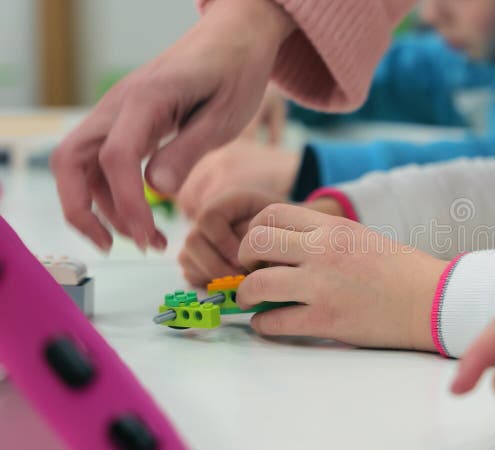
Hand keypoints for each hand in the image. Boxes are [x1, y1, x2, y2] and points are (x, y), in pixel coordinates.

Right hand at [51, 0, 295, 250]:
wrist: (236, 37)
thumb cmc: (236, 71)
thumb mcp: (225, 115)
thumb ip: (189, 150)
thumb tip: (157, 189)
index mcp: (147, 98)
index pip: (114, 157)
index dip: (126, 203)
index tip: (148, 237)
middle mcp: (119, 104)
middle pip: (70, 160)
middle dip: (83, 210)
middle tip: (119, 247)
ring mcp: (117, 111)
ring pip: (80, 164)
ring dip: (102, 207)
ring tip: (147, 238)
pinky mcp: (126, 120)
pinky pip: (101, 159)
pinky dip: (114, 191)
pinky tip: (145, 214)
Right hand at [179, 188, 285, 285]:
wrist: (292, 235)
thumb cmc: (291, 229)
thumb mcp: (284, 226)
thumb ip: (262, 238)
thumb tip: (243, 263)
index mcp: (231, 201)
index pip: (209, 217)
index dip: (223, 242)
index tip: (244, 259)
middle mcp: (211, 217)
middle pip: (193, 240)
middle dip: (215, 265)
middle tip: (240, 279)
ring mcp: (203, 238)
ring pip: (187, 258)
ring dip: (211, 276)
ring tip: (237, 284)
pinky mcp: (201, 258)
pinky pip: (190, 272)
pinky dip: (206, 282)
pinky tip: (229, 285)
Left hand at [236, 203, 449, 349]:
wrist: (433, 300)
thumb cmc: (402, 271)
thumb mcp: (360, 237)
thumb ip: (324, 238)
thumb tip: (286, 251)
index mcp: (332, 226)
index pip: (270, 214)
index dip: (255, 231)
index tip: (259, 249)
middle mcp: (322, 250)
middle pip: (254, 243)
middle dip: (243, 261)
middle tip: (250, 273)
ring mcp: (321, 285)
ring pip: (256, 284)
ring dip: (246, 295)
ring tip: (253, 301)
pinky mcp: (325, 319)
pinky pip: (274, 321)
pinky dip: (264, 324)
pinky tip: (271, 323)